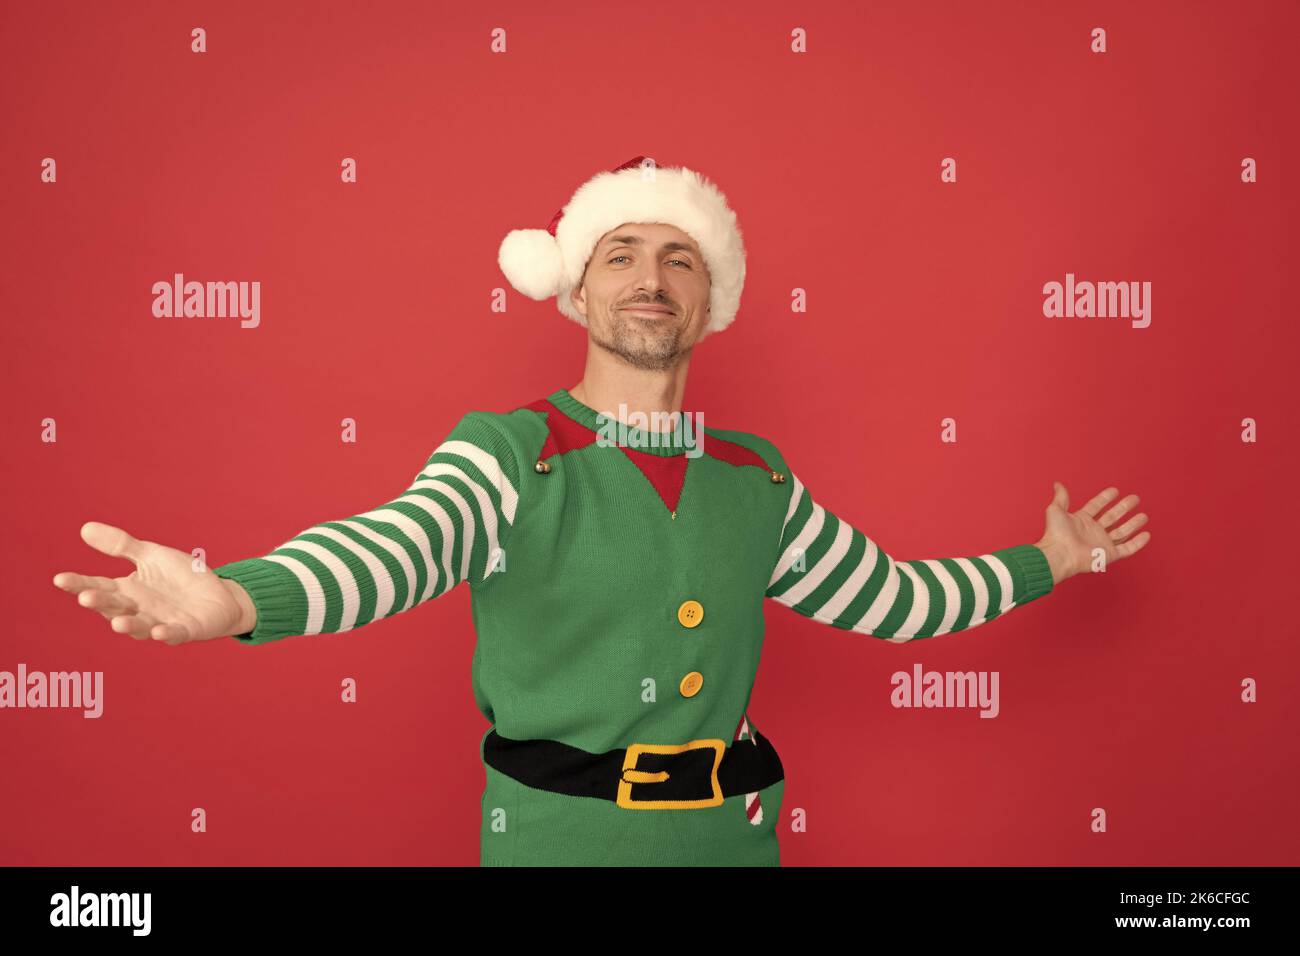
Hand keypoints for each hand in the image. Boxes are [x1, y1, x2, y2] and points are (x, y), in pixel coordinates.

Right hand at [52, 522, 249, 645]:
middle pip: (115, 608)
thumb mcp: (151, 556)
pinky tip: (160, 631)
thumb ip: (121, 546)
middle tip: (86, 597)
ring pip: (140, 627)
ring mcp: (160, 622)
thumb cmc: (181, 577)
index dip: (79, 584)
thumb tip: (85, 528)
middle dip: (101, 603)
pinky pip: (174, 634)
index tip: (59, 578)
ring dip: (129, 626)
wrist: (220, 595)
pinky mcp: (186, 630)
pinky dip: (166, 634)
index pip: (99, 586)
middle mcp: (139, 610)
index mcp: (128, 590)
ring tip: (117, 623)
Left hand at [1035, 482, 1150, 584]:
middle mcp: (1093, 531)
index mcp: (1081, 520)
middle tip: (1135, 499)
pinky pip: (1127, 549)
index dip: (1105, 498)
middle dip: (1124, 508)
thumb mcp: (1056, 510)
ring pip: (1122, 532)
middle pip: (1112, 517)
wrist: (1060, 554)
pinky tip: (1146, 534)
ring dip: (1133, 524)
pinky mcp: (1109, 555)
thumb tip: (1057, 484)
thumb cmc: (1056, 534)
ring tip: (1144, 516)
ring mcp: (1102, 543)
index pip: (1096, 506)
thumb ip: (1061, 497)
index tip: (1115, 490)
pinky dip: (1138, 543)